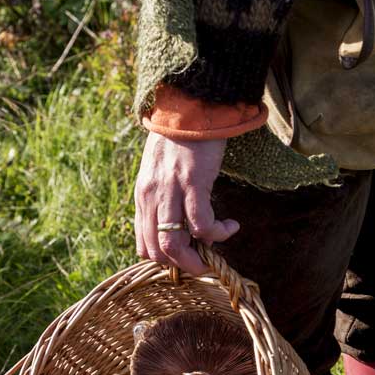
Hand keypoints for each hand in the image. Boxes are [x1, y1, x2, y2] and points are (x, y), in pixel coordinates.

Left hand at [133, 130, 240, 274]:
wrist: (188, 108)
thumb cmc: (179, 140)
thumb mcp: (160, 173)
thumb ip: (165, 199)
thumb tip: (186, 229)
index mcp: (143, 197)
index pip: (144, 246)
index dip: (166, 260)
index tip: (188, 255)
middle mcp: (151, 197)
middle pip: (158, 251)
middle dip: (183, 266)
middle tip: (204, 264)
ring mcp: (170, 191)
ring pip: (175, 244)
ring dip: (197, 260)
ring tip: (215, 255)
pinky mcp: (192, 183)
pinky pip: (202, 223)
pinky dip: (218, 233)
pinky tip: (231, 226)